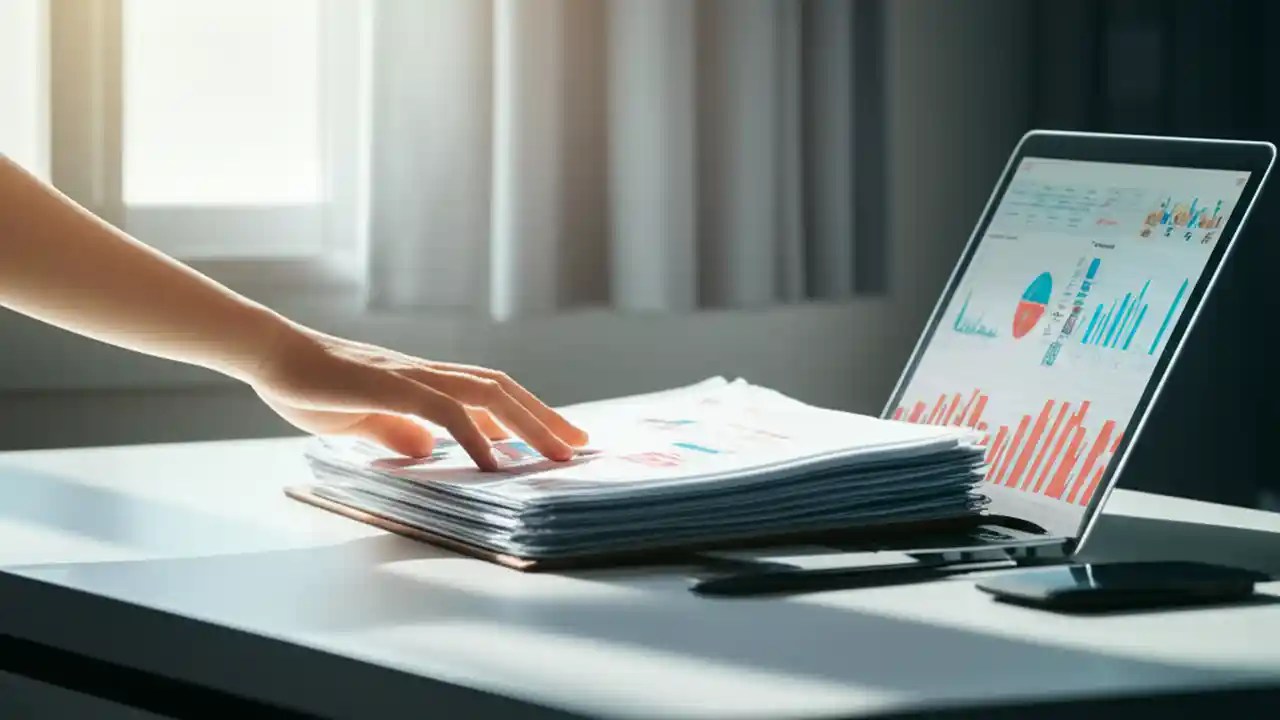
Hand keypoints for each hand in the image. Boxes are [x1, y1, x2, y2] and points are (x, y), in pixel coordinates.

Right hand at [248, 323, 587, 469]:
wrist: (270, 355)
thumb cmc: (309, 385)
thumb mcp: (360, 420)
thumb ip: (395, 432)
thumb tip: (427, 451)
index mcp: (421, 382)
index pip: (488, 393)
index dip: (526, 413)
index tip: (555, 438)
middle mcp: (425, 374)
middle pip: (501, 389)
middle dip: (544, 418)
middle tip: (579, 445)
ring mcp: (410, 376)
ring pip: (485, 394)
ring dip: (527, 424)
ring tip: (556, 453)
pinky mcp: (390, 385)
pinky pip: (444, 410)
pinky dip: (474, 434)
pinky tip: (493, 461)